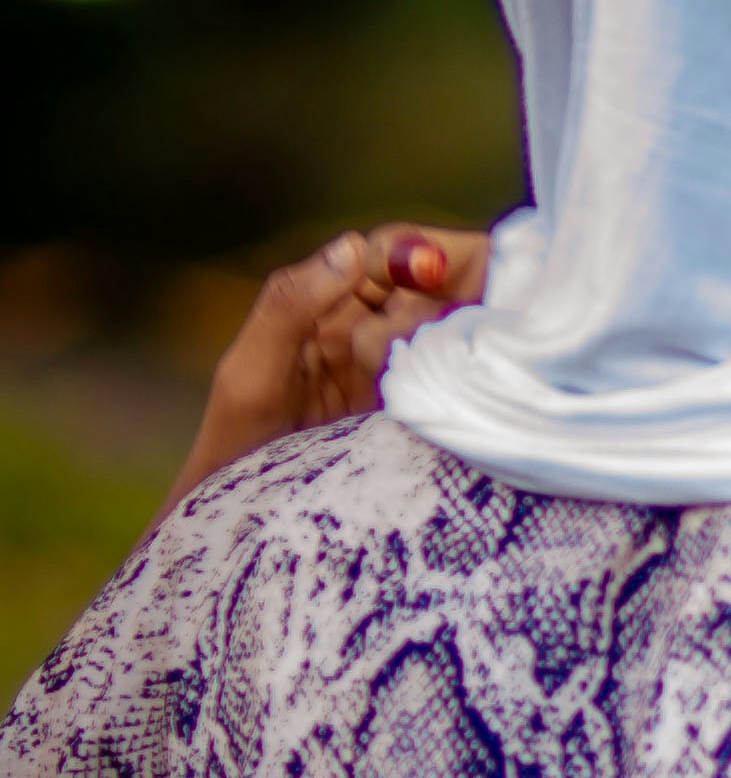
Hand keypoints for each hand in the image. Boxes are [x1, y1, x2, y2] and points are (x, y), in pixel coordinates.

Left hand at [169, 226, 492, 505]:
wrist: (245, 533)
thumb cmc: (234, 452)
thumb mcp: (251, 376)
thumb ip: (290, 307)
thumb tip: (354, 244)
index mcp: (316, 308)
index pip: (378, 259)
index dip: (407, 261)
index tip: (425, 277)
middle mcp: (357, 333)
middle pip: (419, 294)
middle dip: (428, 308)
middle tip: (404, 347)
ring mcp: (388, 374)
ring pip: (439, 336)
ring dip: (439, 349)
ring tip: (404, 385)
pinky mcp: (413, 413)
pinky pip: (443, 384)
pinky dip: (449, 384)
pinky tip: (444, 397)